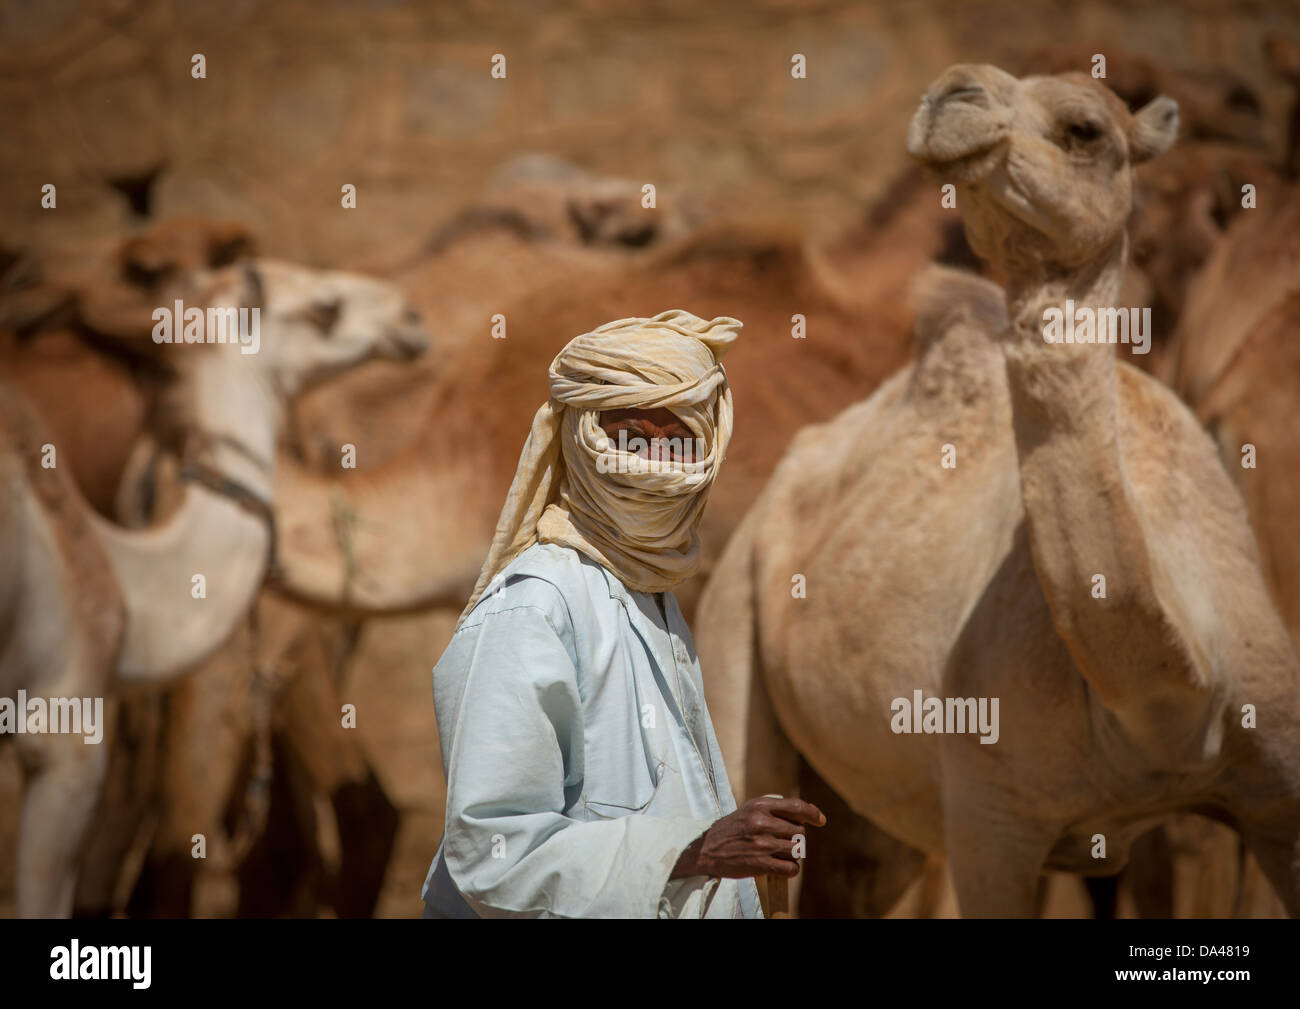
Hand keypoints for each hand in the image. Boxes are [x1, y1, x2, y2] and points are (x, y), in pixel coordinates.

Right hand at [670, 796, 825, 879]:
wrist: (708, 848)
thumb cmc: (734, 828)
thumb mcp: (750, 810)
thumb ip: (775, 809)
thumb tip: (805, 815)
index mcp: (760, 806)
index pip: (796, 807)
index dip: (812, 813)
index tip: (820, 820)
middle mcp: (762, 822)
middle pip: (799, 832)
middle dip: (796, 839)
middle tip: (783, 842)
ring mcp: (762, 844)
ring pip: (796, 850)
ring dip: (792, 855)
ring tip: (778, 854)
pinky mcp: (761, 863)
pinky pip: (791, 868)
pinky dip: (790, 870)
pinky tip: (781, 867)